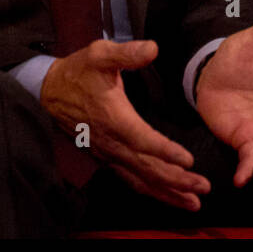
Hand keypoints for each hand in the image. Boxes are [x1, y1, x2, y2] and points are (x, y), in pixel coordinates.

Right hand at [41, 39, 209, 210]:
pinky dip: (151, 191)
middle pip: (147, 167)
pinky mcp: (106, 158)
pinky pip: (130, 180)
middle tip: (204, 188)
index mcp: (114, 118)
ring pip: (140, 179)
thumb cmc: (78, 72)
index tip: (189, 160)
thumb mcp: (100, 54)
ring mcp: (108, 154)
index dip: (166, 151)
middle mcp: (112, 142)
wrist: (49, 92)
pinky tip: (167, 197)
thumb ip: (127, 53)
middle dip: (177, 180)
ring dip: (168, 192)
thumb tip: (153, 48)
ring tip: (193, 203)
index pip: (143, 140)